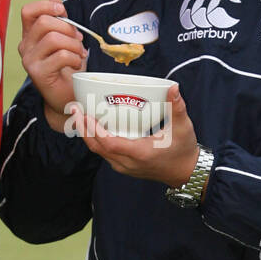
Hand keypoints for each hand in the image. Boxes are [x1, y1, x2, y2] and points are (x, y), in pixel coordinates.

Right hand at [18, 0, 87, 128]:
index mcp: (30, 35)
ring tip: (80, 54)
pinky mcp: (38, 74)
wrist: (67, 97)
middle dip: (67, 28)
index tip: (63, 12)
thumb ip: (59, 22)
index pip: (28, 11)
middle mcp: (25, 47)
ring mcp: (29, 60)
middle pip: (44, 23)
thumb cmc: (66, 69)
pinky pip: (60, 56)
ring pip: (53, 38)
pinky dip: (74, 58)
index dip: (45, 6)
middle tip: (78, 39)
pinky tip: (76, 64)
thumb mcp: (65, 40)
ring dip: (73, 44)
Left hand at [74, 86, 200, 186]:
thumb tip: (173, 87)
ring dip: (87, 135)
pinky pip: (104, 154)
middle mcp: (128, 163)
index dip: (94, 130)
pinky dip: (95, 141)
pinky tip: (91, 127)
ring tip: (79, 116)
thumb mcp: (182, 127)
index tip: (84, 114)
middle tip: (75, 109)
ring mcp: (124, 167)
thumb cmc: (184, 150)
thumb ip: (177, 107)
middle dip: (83, 129)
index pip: (109, 143)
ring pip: (98, 152)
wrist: (186, 172)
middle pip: (97, 148)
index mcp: (140, 153)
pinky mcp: (124, 167)